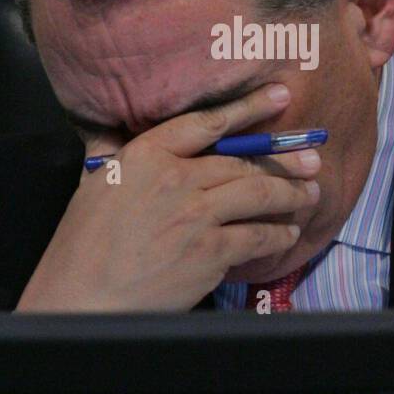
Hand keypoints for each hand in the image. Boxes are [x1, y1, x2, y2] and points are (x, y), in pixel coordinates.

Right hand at [15, 83, 320, 311]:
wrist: (82, 298)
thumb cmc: (82, 246)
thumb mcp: (93, 185)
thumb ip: (116, 157)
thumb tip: (114, 134)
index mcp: (145, 156)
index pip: (207, 123)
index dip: (248, 107)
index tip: (279, 96)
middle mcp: (175, 179)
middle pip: (243, 161)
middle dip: (284, 160)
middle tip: (312, 159)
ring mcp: (195, 216)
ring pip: (258, 194)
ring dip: (290, 194)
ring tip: (310, 194)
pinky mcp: (209, 252)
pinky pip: (256, 236)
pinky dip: (277, 234)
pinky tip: (288, 233)